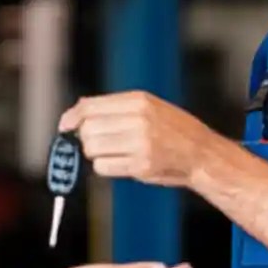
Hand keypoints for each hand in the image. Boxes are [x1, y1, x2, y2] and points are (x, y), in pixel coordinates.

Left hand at [58, 91, 216, 187]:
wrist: (201, 154)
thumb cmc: (174, 130)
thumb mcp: (149, 106)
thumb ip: (115, 107)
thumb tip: (76, 114)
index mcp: (139, 100)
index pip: (90, 106)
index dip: (72, 117)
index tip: (65, 126)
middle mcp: (139, 120)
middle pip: (88, 129)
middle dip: (86, 138)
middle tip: (98, 143)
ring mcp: (140, 144)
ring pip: (93, 149)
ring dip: (95, 154)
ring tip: (112, 152)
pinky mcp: (141, 166)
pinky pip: (104, 167)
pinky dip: (105, 167)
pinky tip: (119, 163)